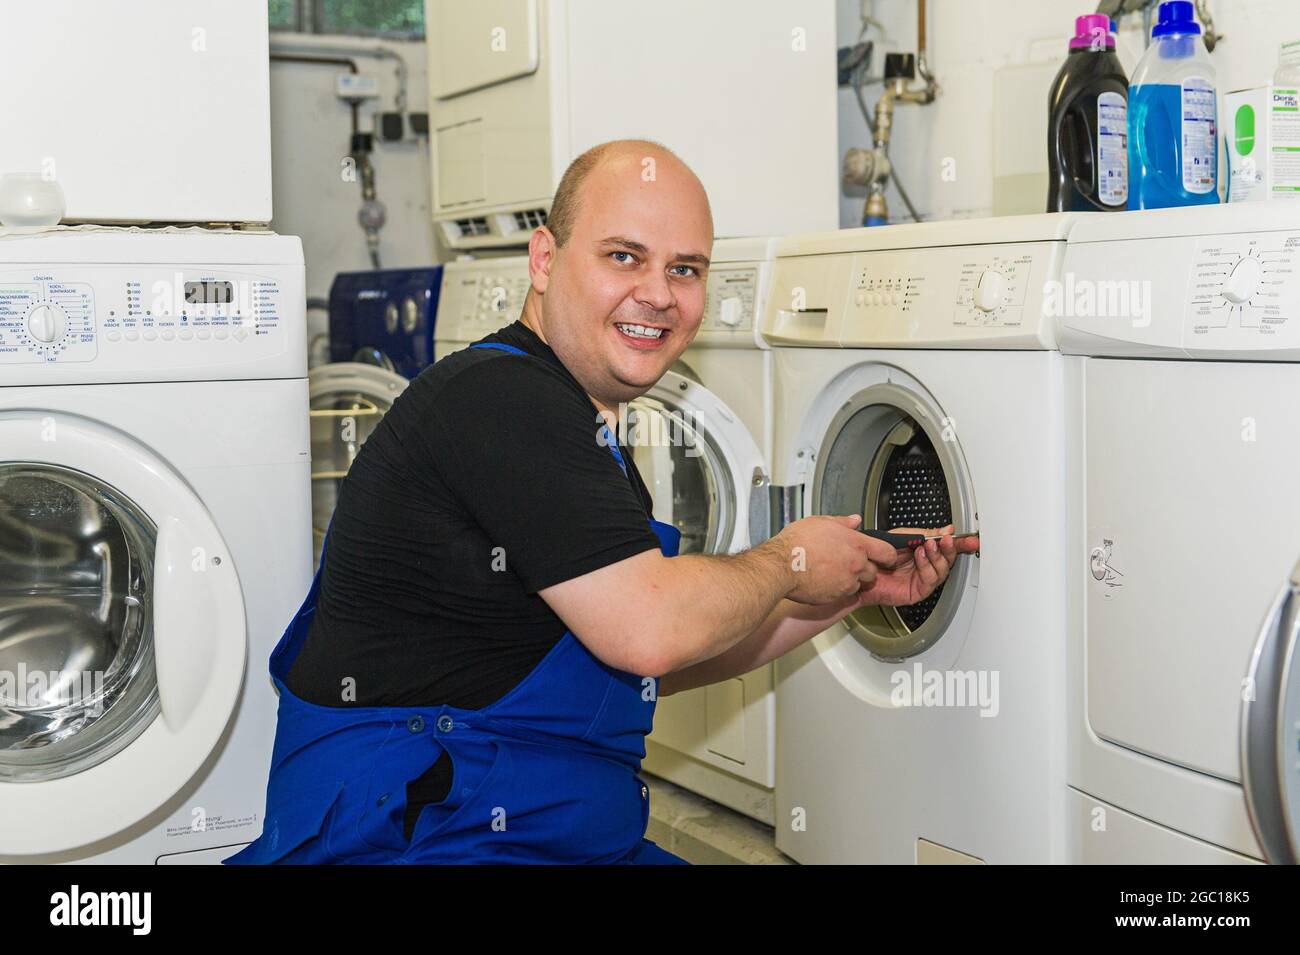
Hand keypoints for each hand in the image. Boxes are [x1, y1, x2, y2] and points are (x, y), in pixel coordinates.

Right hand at [773, 514, 900, 604]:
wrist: (781, 566)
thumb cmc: (797, 543)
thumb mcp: (821, 522)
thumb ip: (843, 522)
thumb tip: (854, 520)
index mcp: (856, 544)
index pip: (886, 552)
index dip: (887, 555)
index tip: (884, 556)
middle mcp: (855, 565)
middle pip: (873, 571)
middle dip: (864, 568)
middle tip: (849, 562)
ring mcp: (846, 582)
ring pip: (857, 584)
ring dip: (850, 579)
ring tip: (832, 571)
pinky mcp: (835, 596)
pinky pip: (842, 594)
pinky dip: (837, 588)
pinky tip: (823, 579)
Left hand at [853, 524, 979, 607]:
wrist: (862, 569)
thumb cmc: (878, 555)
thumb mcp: (903, 536)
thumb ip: (924, 533)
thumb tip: (946, 529)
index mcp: (925, 552)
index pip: (947, 548)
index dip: (960, 544)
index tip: (970, 539)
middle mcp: (926, 566)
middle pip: (948, 560)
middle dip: (951, 549)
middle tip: (947, 540)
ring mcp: (923, 579)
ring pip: (942, 570)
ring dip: (936, 556)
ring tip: (927, 546)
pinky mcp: (918, 591)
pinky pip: (930, 580)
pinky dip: (927, 566)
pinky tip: (919, 556)